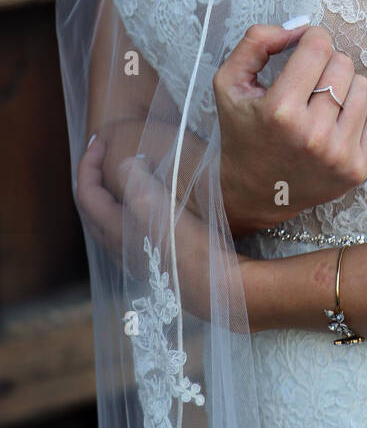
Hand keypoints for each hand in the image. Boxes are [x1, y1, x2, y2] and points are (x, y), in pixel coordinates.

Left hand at [76, 135, 247, 323]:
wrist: (219, 288)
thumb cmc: (190, 248)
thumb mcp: (160, 207)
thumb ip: (136, 181)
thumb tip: (126, 162)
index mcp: (115, 232)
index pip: (86, 194)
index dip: (87, 164)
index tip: (99, 140)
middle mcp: (118, 248)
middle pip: (91, 209)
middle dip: (92, 177)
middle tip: (100, 152)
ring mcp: (134, 258)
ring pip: (108, 221)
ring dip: (108, 193)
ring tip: (119, 173)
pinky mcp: (152, 262)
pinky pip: (124, 230)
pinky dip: (124, 208)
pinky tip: (145, 205)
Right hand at [214, 23, 366, 235]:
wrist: (255, 194)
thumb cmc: (243, 132)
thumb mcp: (230, 83)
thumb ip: (257, 42)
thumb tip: (300, 26)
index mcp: (280, 111)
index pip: (319, 47)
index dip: (312, 39)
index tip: (304, 48)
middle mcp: (313, 134)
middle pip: (343, 64)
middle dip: (326, 63)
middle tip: (308, 82)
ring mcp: (339, 154)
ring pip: (364, 86)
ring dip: (344, 87)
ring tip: (322, 103)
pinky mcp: (358, 168)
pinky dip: (360, 111)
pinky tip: (336, 122)